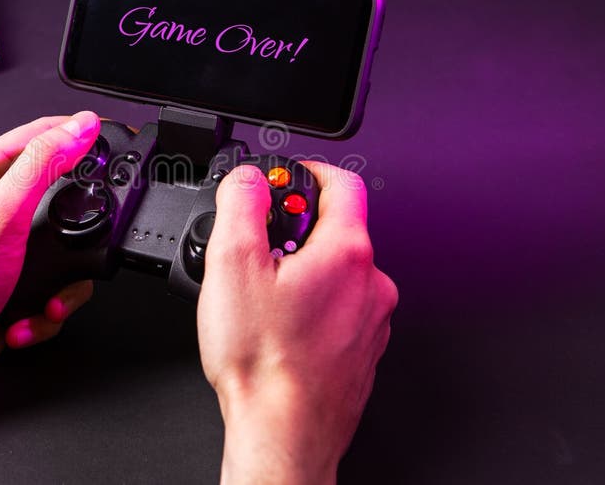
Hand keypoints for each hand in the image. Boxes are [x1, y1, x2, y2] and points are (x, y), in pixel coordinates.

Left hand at [0, 111, 101, 402]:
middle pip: (62, 194)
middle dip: (79, 229)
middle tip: (84, 243)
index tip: (110, 136)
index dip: (77, 132)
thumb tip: (79, 128)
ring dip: (64, 285)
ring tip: (49, 299)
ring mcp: (6, 248)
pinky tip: (27, 317)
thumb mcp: (1, 215)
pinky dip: (48, 310)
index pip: (39, 134)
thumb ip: (43, 166)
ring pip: (67, 250)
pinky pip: (56, 289)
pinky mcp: (16, 285)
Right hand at [197, 162, 397, 484]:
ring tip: (263, 297)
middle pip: (337, 230)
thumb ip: (240, 202)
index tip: (288, 178)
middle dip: (296, 230)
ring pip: (338, 273)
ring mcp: (372, 321)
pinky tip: (281, 329)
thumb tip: (247, 178)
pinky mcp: (363, 351)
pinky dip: (314, 306)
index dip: (310, 171)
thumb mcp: (232, 264)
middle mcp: (371, 283)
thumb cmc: (264, 363)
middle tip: (259, 248)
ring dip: (305, 271)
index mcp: (347, 252)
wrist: (283, 434)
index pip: (344, 182)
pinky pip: (341, 310)